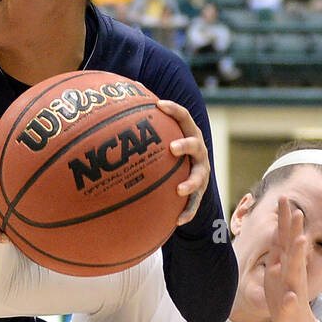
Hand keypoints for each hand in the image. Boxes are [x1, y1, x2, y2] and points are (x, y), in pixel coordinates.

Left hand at [156, 97, 209, 225]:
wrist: (192, 174)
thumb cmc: (168, 151)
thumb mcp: (161, 137)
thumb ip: (146, 124)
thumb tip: (120, 100)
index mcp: (188, 134)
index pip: (184, 118)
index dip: (174, 110)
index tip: (159, 105)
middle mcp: (198, 152)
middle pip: (196, 144)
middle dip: (186, 145)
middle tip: (172, 148)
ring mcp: (201, 172)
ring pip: (200, 177)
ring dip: (191, 182)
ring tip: (179, 189)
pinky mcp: (199, 192)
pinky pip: (195, 204)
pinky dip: (188, 212)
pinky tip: (177, 221)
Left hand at [263, 197, 321, 321]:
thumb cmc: (286, 297)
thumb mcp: (279, 272)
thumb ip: (280, 253)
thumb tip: (280, 232)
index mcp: (286, 263)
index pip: (284, 237)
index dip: (284, 218)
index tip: (283, 196)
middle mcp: (292, 272)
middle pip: (292, 248)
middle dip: (294, 229)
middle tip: (297, 210)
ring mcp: (293, 289)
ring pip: (295, 271)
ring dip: (298, 255)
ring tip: (300, 240)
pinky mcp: (290, 308)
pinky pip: (291, 303)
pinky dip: (291, 299)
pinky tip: (291, 295)